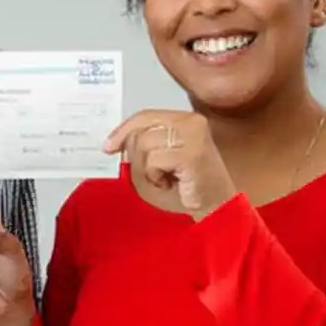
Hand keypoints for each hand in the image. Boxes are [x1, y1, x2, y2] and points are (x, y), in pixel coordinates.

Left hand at [104, 110, 236, 218]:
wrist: (216, 210)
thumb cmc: (189, 188)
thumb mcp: (158, 161)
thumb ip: (141, 145)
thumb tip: (117, 141)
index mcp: (186, 120)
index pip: (146, 115)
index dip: (124, 130)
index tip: (109, 146)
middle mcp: (192, 122)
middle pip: (142, 130)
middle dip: (140, 157)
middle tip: (157, 174)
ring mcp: (194, 136)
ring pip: (145, 144)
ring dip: (149, 168)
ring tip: (167, 178)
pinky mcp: (192, 153)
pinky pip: (154, 160)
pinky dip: (156, 175)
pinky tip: (171, 183)